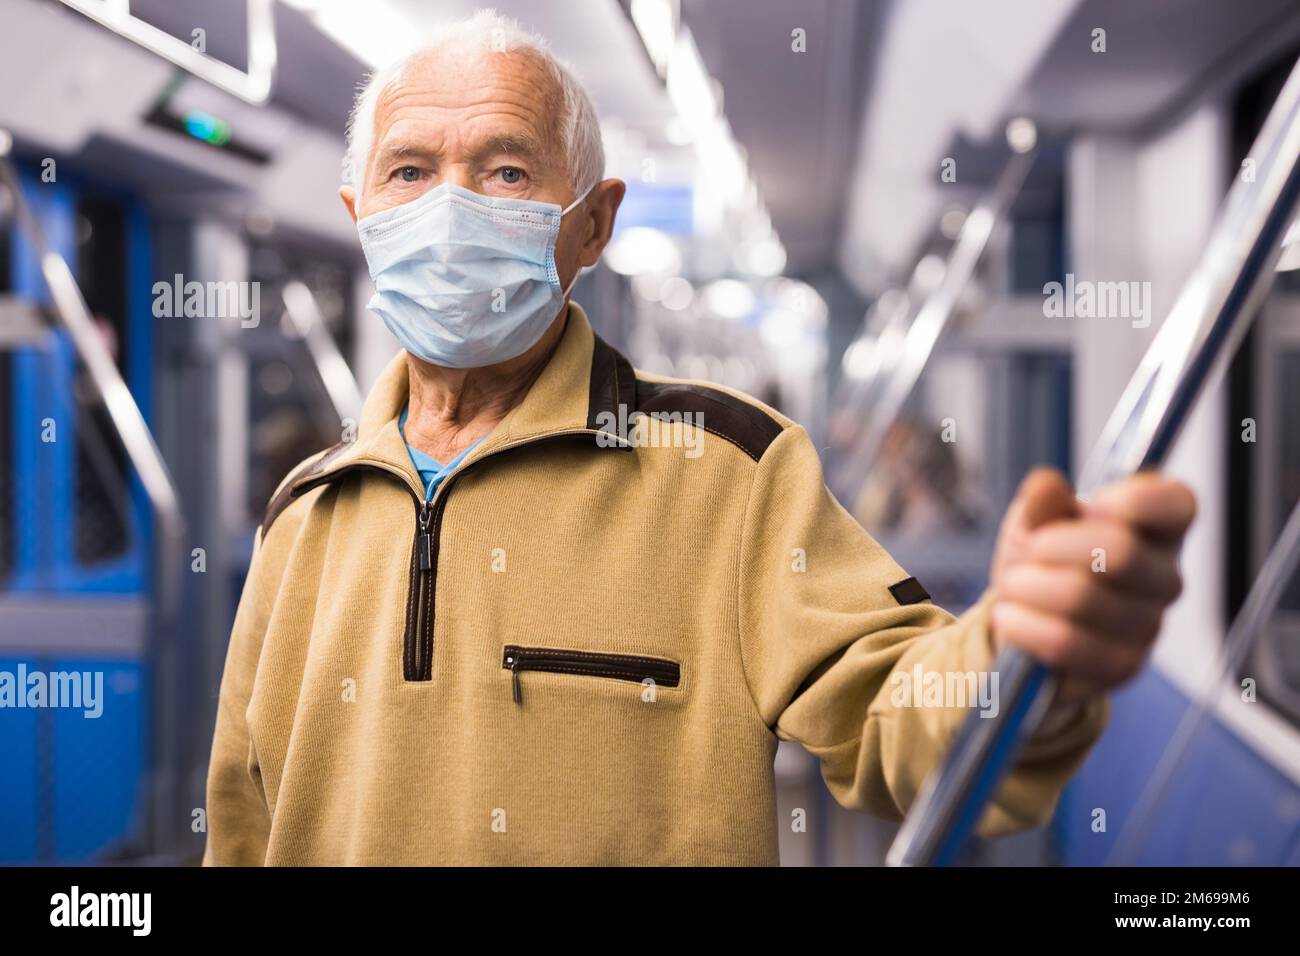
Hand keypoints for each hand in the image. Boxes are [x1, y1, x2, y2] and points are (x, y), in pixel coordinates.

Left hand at [989, 467, 1195, 711]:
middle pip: (1122, 552)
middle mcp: (1165, 578)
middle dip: (1051, 546)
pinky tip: (1009, 618)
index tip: (1090, 505)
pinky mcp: (1121, 667)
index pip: (1177, 504)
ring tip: (1011, 586)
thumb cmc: (1043, 562)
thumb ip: (1042, 502)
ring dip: (1026, 587)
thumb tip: (1047, 484)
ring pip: (1083, 598)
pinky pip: (1067, 643)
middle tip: (1027, 551)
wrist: (1023, 623)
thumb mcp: (1034, 522)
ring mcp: (1148, 627)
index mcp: (1157, 529)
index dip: (1132, 501)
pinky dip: (1024, 626)